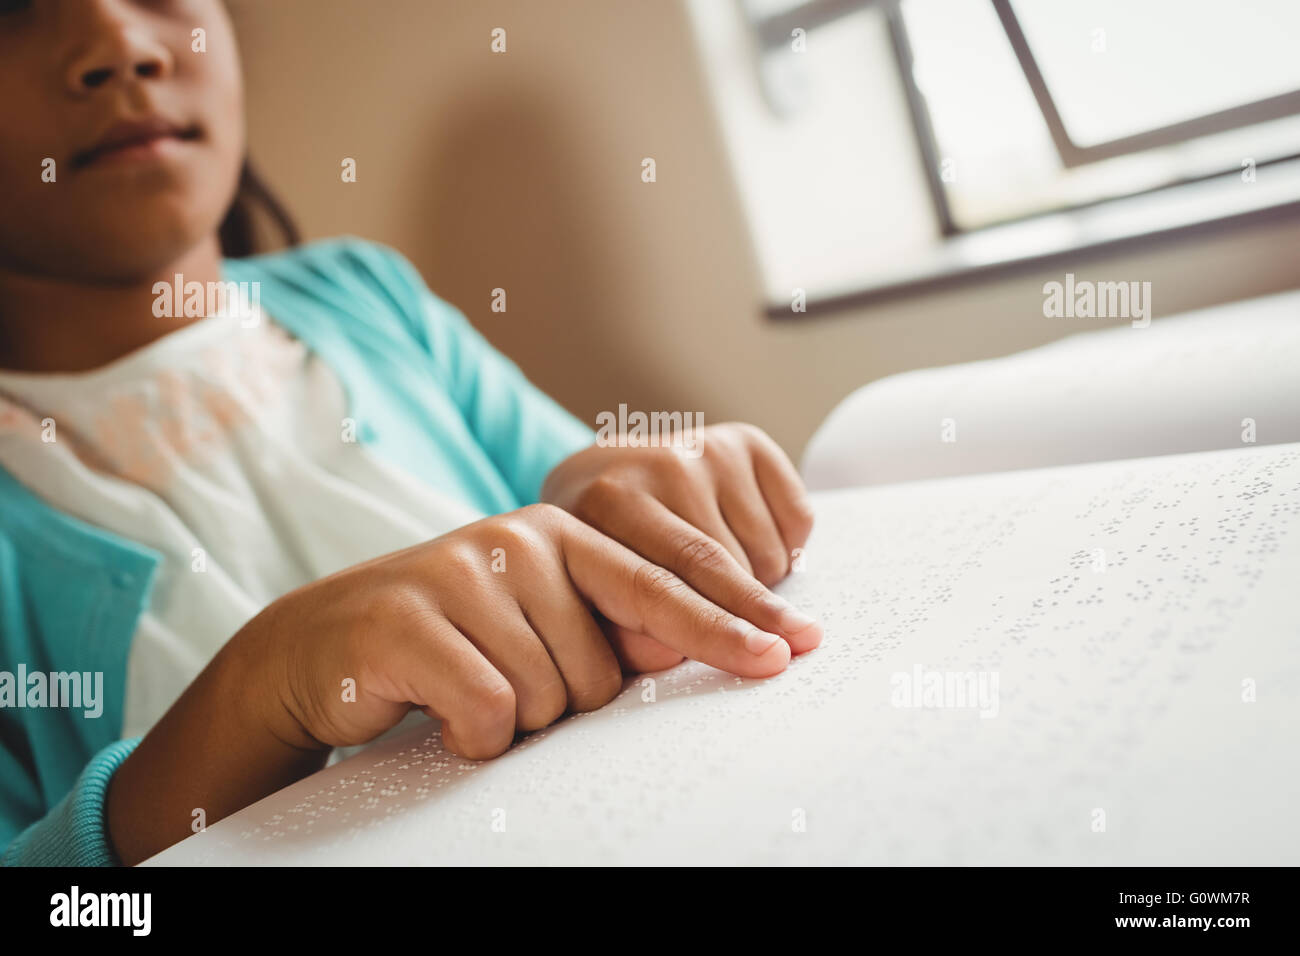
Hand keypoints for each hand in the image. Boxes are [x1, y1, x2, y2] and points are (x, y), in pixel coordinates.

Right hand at [253, 503, 797, 761]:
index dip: (729, 622)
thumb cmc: (452, 638)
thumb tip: (690, 644)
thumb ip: (610, 626)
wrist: (322, 644)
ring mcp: (461, 575)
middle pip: (604, 672)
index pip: (664, 581)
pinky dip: (473, 735)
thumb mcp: (537, 623)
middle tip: (507, 681)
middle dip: (566, 703)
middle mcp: (519, 541)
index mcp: (563, 534)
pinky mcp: (410, 622)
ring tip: (467, 688)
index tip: (788, 652)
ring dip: (515, 722)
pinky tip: (440, 713)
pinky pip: (490, 712)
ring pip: (549, 698)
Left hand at [540, 422, 820, 670]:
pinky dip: (786, 548)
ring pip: (764, 549)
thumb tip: (672, 654)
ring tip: (726, 584)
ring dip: (760, 583)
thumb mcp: (585, 587)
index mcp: (607, 502)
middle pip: (725, 563)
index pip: (669, 583)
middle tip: (794, 648)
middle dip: (761, 616)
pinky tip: (748, 546)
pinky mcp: (745, 442)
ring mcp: (705, 448)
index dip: (717, 630)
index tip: (766, 660)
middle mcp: (660, 465)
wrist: (600, 475)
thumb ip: (618, 630)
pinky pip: (796, 517)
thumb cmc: (598, 549)